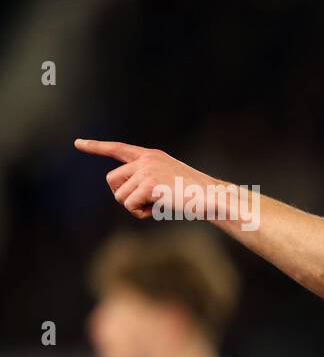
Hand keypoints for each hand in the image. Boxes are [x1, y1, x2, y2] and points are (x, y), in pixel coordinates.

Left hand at [74, 138, 221, 220]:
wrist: (212, 198)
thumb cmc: (194, 196)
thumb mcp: (169, 181)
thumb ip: (147, 181)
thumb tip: (126, 196)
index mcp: (151, 156)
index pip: (118, 149)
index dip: (96, 147)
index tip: (78, 143)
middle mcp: (146, 159)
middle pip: (112, 179)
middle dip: (122, 195)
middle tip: (144, 203)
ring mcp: (146, 170)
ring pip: (119, 195)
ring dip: (134, 207)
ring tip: (156, 206)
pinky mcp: (148, 184)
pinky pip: (129, 205)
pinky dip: (140, 213)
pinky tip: (158, 210)